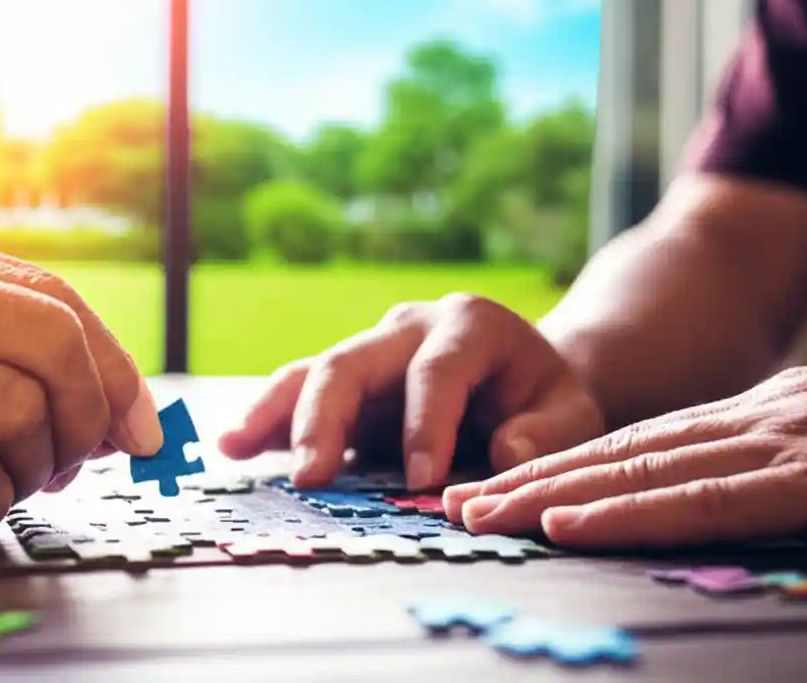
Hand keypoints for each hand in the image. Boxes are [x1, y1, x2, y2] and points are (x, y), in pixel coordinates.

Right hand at [0, 231, 161, 537]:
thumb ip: (1, 350)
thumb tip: (120, 413)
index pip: (52, 300)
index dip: (112, 369)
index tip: (139, 431)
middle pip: (49, 348)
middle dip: (83, 420)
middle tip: (69, 464)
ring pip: (14, 415)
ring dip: (29, 471)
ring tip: (3, 481)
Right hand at [218, 295, 603, 489]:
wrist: (524, 375)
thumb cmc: (546, 398)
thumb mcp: (571, 412)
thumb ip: (547, 432)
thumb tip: (505, 451)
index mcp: (469, 325)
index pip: (435, 371)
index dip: (426, 424)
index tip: (422, 481)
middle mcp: (409, 326)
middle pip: (352, 361)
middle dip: (326, 417)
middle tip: (312, 476)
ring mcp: (371, 347)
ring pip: (311, 371)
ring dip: (273, 411)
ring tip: (235, 447)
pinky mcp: (348, 378)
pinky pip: (299, 391)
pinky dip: (268, 419)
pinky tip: (235, 446)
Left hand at [444, 360, 806, 547]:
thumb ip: (786, 467)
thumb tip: (727, 494)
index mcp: (773, 418)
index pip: (647, 445)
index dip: (567, 467)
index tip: (501, 489)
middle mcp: (766, 421)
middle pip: (623, 454)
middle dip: (531, 479)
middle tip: (452, 502)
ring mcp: (790, 443)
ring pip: (643, 471)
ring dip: (549, 494)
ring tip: (476, 514)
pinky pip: (706, 498)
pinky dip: (628, 513)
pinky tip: (565, 525)